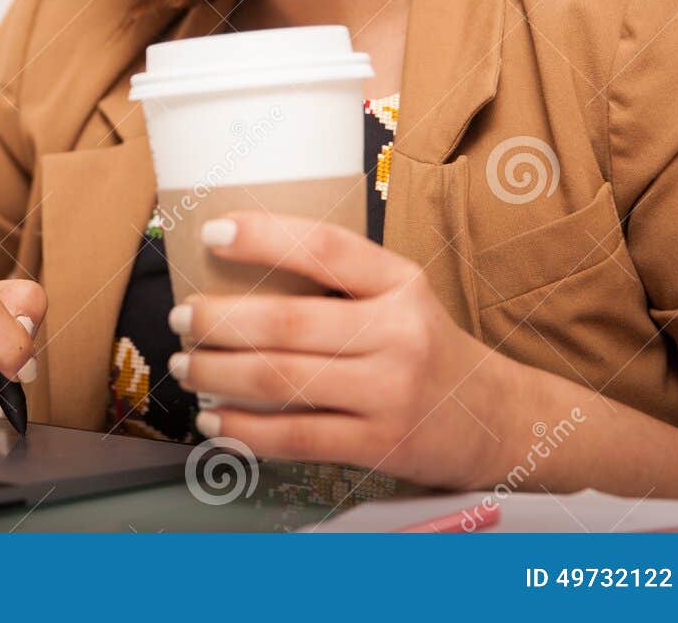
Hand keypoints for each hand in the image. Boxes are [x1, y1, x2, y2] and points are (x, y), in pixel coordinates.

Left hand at [169, 211, 527, 489]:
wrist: (498, 419)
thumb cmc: (426, 347)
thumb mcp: (401, 296)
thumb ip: (340, 283)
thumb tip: (238, 270)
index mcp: (399, 282)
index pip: (324, 247)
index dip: (263, 236)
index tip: (212, 233)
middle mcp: (397, 333)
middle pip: (286, 322)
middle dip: (217, 320)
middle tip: (180, 317)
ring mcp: (389, 392)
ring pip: (280, 380)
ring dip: (217, 373)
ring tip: (185, 366)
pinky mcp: (379, 444)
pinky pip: (294, 435)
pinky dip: (244, 430)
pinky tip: (214, 420)